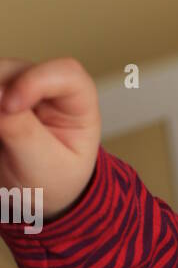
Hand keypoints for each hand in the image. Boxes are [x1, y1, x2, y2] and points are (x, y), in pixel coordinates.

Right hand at [0, 57, 100, 218]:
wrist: (36, 197)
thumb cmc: (52, 181)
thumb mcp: (43, 165)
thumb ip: (22, 131)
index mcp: (79, 106)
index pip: (67, 73)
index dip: (36, 80)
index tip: (11, 107)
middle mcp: (50, 90)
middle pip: (18, 70)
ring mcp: (22, 89)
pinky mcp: (1, 96)